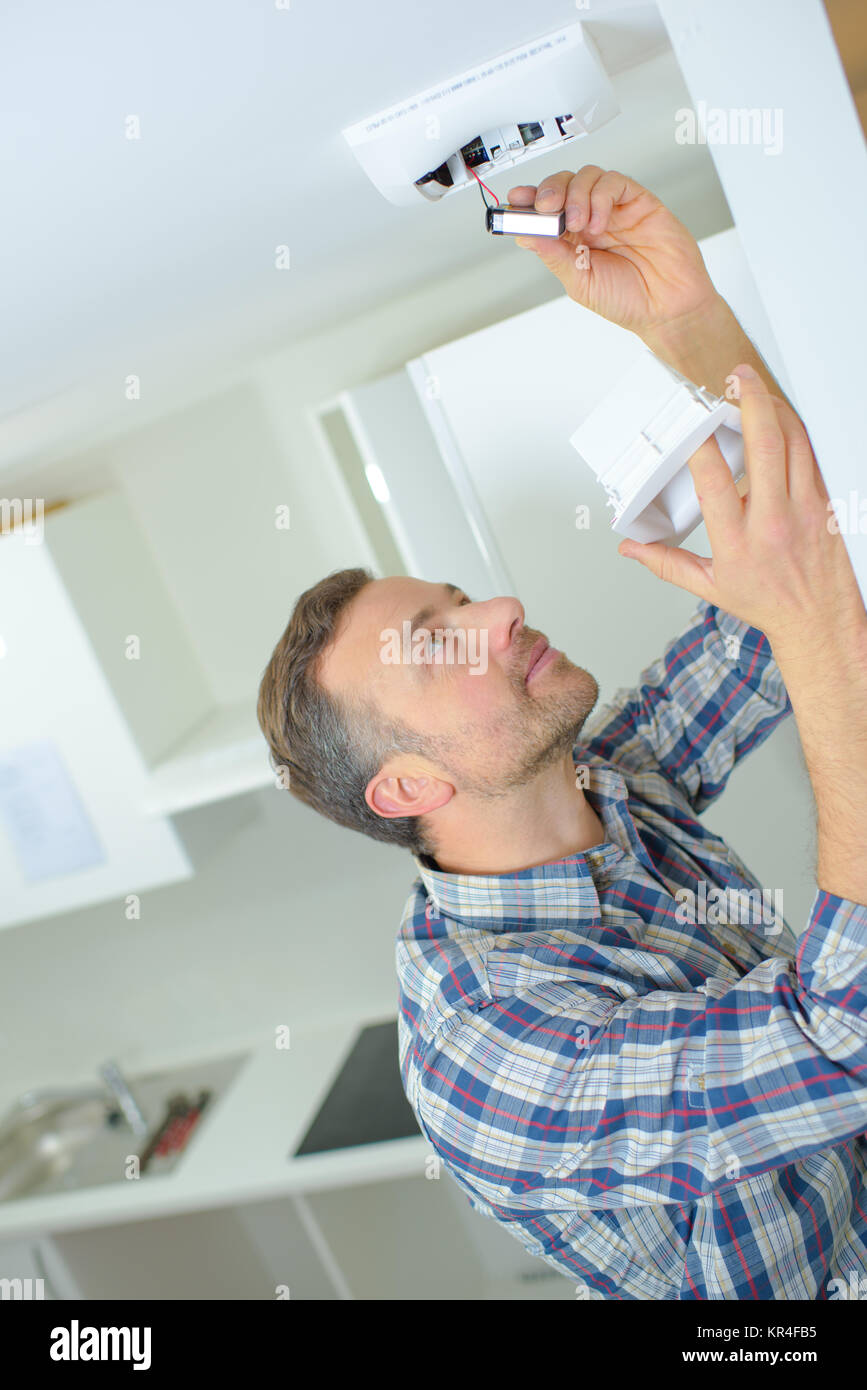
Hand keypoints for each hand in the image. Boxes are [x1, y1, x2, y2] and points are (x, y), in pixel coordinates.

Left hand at [507, 166, 720, 337]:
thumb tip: (526, 235)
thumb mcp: (579, 282)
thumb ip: (554, 256)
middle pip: (563, 185)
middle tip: (545, 207)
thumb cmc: (628, 300)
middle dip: (549, 191)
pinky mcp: (638, 202)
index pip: (545, 211)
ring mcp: (614, 210)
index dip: (528, 202)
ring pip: (587, 177)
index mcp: (572, 240)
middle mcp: (591, 220)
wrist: (667, 309)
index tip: (514, 201)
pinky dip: (601, 197)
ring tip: (578, 223)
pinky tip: (599, 222)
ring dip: (575, 195)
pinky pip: (614, 183)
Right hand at [617, 366, 866, 655]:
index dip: (700, 445)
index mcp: (738, 541)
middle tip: (735, 378)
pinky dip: (795, 429)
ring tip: (755, 389)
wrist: (818, 619)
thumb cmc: (768, 603)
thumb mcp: (709, 587)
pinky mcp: (825, 502)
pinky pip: (812, 454)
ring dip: (774, 407)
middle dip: (749, 402)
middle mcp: (774, 520)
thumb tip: (631, 549)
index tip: (690, 423)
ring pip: (794, 441)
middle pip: (765, 445)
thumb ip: (666, 564)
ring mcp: (804, 508)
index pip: (715, 481)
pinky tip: (780, 418)